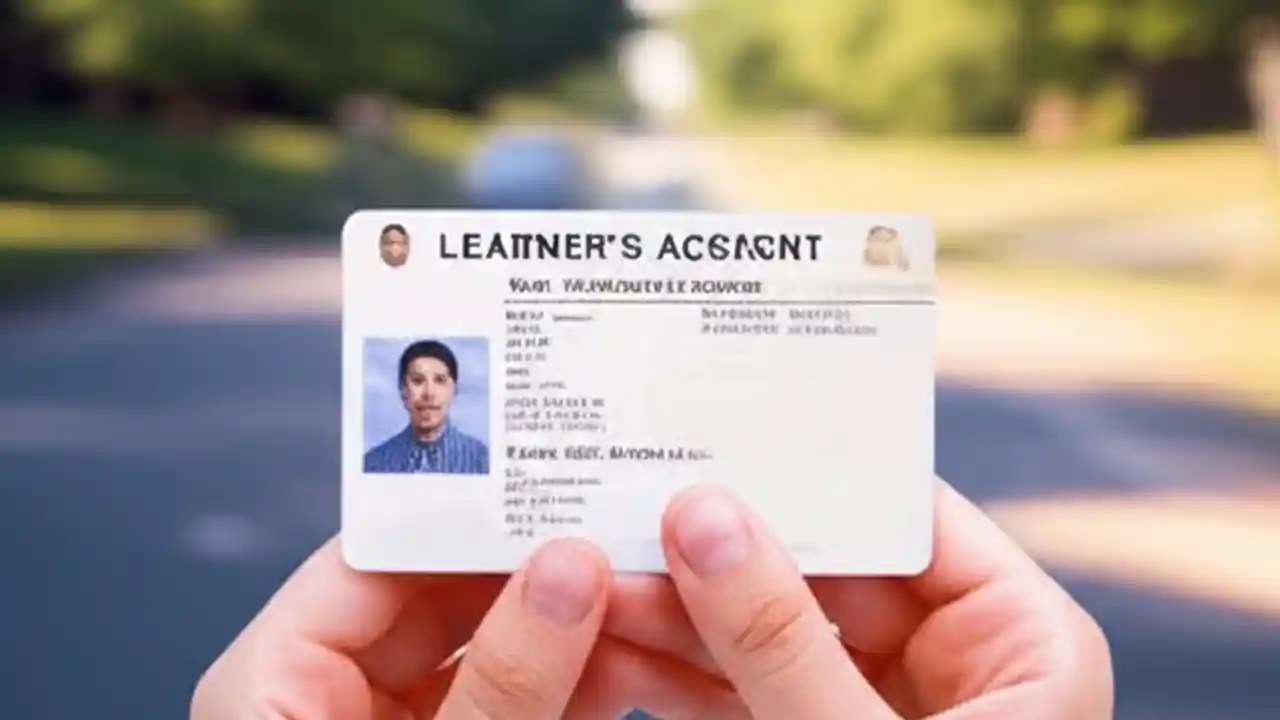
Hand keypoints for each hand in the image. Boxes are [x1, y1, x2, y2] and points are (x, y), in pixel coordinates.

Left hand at [191, 537, 740, 718]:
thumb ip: (501, 684)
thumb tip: (567, 570)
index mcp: (276, 680)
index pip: (373, 557)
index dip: (462, 515)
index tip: (553, 480)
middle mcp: (333, 695)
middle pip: (449, 597)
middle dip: (546, 570)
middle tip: (627, 532)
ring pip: (501, 649)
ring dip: (583, 631)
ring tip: (659, 596)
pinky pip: (527, 706)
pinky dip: (586, 691)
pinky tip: (650, 671)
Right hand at [611, 479, 1114, 718]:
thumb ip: (786, 641)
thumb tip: (706, 518)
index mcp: (1023, 640)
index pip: (910, 516)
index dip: (815, 475)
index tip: (717, 438)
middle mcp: (962, 660)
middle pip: (828, 567)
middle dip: (721, 551)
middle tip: (629, 510)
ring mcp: (890, 704)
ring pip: (775, 626)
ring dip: (685, 611)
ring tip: (598, 577)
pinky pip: (753, 689)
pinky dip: (686, 677)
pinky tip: (616, 649)